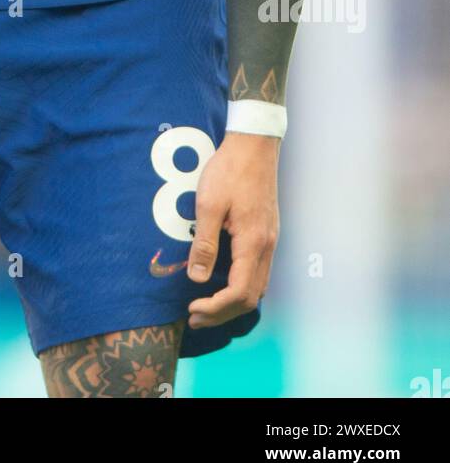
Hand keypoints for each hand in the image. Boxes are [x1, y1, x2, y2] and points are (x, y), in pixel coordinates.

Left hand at [186, 131, 279, 328]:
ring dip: (232, 302)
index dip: (216, 308)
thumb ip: (204, 244)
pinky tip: (223, 282)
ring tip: (206, 306)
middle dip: (223, 313)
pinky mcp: (267, 233)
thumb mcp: (209, 204)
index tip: (192, 307)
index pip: (239, 293)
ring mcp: (270, 240)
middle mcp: (267, 246)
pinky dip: (241, 287)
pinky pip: (258, 272)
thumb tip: (198, 278)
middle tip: (195, 317)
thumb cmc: (230, 170)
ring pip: (258, 287)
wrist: (254, 144)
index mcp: (253, 242)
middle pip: (251, 297)